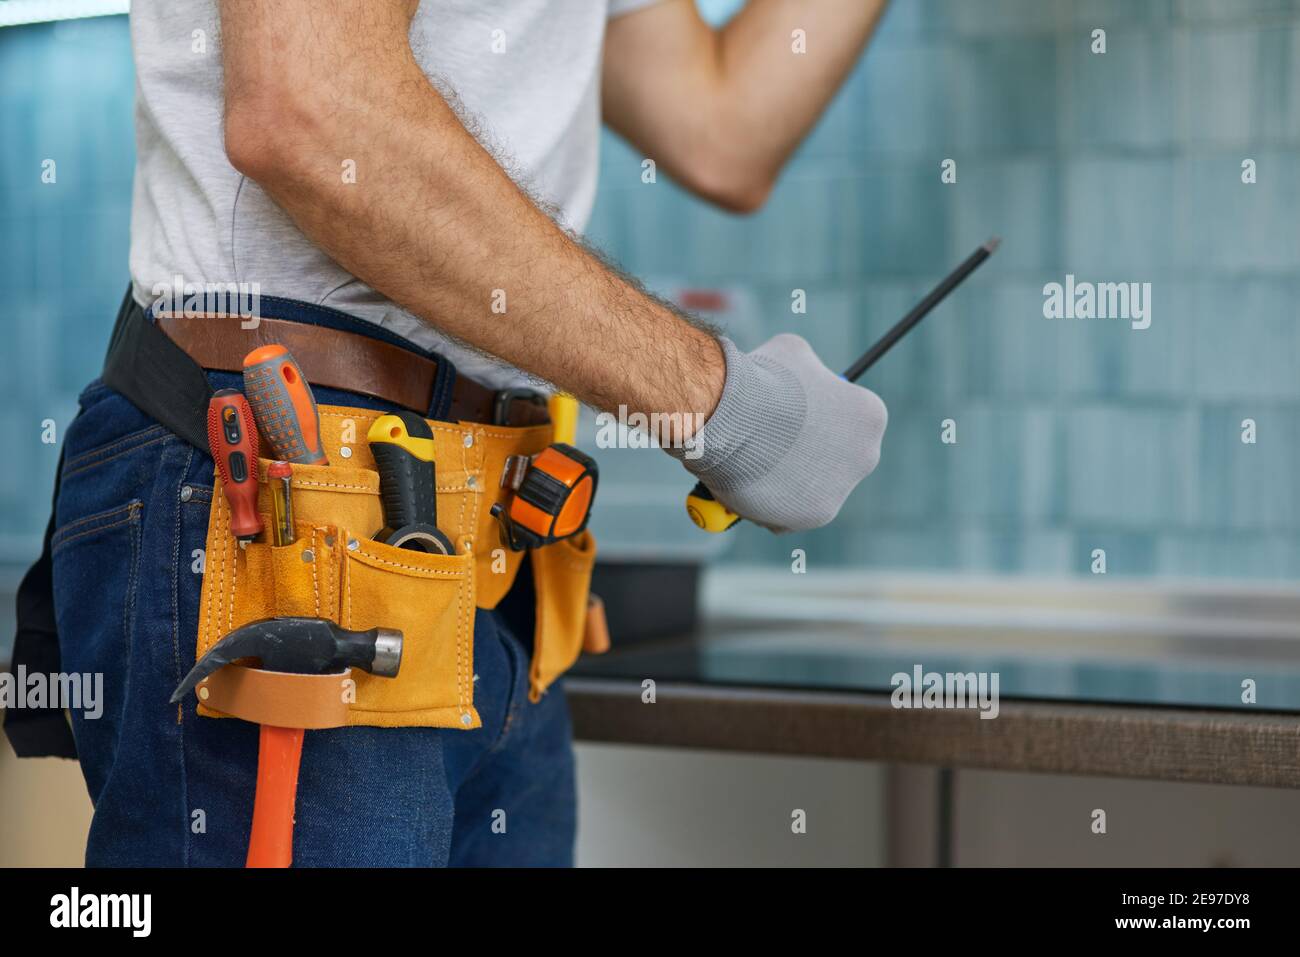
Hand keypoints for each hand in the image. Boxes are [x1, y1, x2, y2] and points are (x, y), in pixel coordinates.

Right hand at [666, 334, 886, 532]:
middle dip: (806, 457)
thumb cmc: (761, 378)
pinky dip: (769, 506)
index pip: (848, 422)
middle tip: (770, 447)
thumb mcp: (793, 354)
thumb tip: (800, 376)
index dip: (816, 421)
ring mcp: (843, 488)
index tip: (790, 422)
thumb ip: (808, 370)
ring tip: (751, 464)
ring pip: (811, 490)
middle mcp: (867, 454)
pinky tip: (748, 483)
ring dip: (785, 482)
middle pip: (835, 460)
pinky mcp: (816, 515)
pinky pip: (791, 515)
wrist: (732, 414)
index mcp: (869, 415)